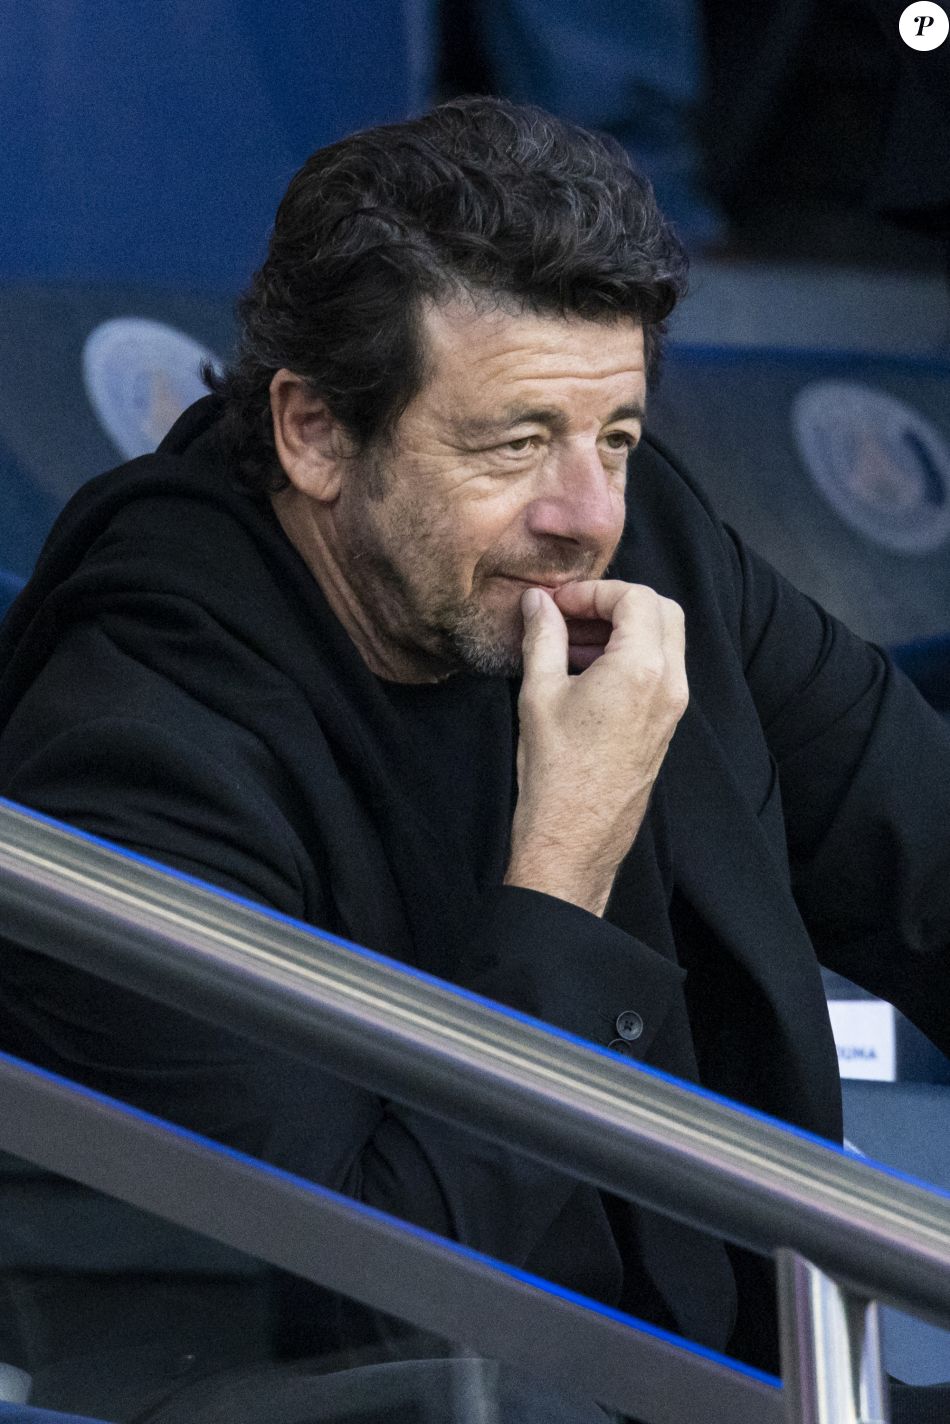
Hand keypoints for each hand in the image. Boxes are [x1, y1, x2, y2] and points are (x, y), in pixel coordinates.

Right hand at [504, 581, 687, 916]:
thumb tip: (537, 601)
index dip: (594, 591)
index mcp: (641, 668)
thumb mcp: (539, 694)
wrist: (574, 838)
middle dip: (616, 602)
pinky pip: (660, 670)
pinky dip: (631, 655)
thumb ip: (543, 636)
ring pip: (665, 640)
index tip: (559, 604)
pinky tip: (586, 670)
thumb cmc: (554, 771)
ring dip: (624, 628)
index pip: (635, 597)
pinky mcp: (666, 724)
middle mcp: (669, 683)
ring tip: (571, 642)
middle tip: (571, 614)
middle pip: (661, 611)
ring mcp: (673, 706)